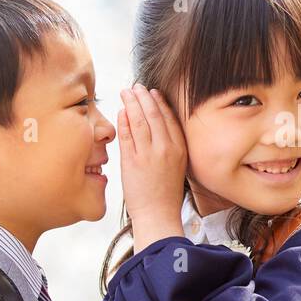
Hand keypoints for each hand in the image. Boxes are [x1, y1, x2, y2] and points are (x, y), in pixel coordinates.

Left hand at [117, 84, 187, 252]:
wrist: (158, 213)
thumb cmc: (165, 191)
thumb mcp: (176, 164)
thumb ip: (169, 144)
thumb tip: (157, 126)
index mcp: (179, 147)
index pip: (169, 117)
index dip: (159, 102)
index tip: (151, 92)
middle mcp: (166, 148)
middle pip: (154, 114)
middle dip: (143, 97)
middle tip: (135, 87)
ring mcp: (149, 154)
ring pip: (140, 121)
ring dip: (131, 104)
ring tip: (125, 93)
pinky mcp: (132, 162)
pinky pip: (127, 136)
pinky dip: (123, 121)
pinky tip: (120, 112)